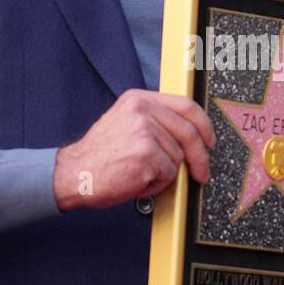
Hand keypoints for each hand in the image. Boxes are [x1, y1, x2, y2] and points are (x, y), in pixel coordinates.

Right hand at [53, 90, 215, 209]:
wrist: (74, 174)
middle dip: (200, 157)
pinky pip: (168, 174)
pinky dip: (156, 184)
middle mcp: (142, 111)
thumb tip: (189, 135)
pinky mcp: (146, 154)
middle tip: (202, 173)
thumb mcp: (124, 123)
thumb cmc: (99, 156)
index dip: (204, 125)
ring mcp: (144, 131)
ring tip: (140, 173)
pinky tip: (136, 180)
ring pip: (178, 157)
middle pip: (189, 133)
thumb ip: (154, 121)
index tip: (209, 141)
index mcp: (138, 99)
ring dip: (165, 173)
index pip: (185, 105)